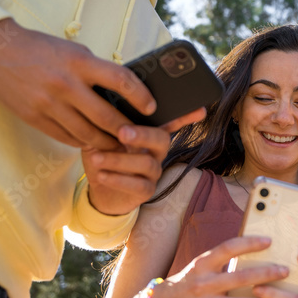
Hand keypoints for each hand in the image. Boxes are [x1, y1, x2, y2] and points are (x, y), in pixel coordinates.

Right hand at [0, 18, 158, 149]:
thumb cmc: (42, 49)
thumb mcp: (74, 52)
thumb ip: (97, 71)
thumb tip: (125, 93)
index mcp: (79, 63)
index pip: (120, 80)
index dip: (140, 96)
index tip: (151, 107)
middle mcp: (65, 85)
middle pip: (106, 117)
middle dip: (126, 131)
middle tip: (139, 138)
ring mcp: (48, 104)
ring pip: (87, 134)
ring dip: (107, 143)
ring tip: (119, 146)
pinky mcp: (35, 118)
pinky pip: (66, 137)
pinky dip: (83, 142)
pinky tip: (93, 143)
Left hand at [82, 107, 205, 215]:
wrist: (98, 187)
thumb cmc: (103, 153)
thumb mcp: (101, 135)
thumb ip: (105, 124)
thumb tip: (102, 107)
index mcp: (149, 133)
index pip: (171, 121)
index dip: (186, 115)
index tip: (200, 110)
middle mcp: (157, 151)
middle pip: (162, 139)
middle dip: (143, 135)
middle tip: (122, 132)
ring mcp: (154, 171)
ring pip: (146, 163)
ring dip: (119, 160)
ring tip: (96, 158)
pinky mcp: (146, 190)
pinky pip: (138, 185)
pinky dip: (118, 179)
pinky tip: (101, 175)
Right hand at [148, 236, 286, 297]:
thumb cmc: (188, 282)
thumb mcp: (199, 267)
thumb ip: (221, 261)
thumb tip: (253, 250)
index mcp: (202, 265)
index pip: (228, 248)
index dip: (249, 243)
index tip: (269, 241)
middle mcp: (202, 284)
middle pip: (239, 278)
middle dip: (266, 274)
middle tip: (285, 271)